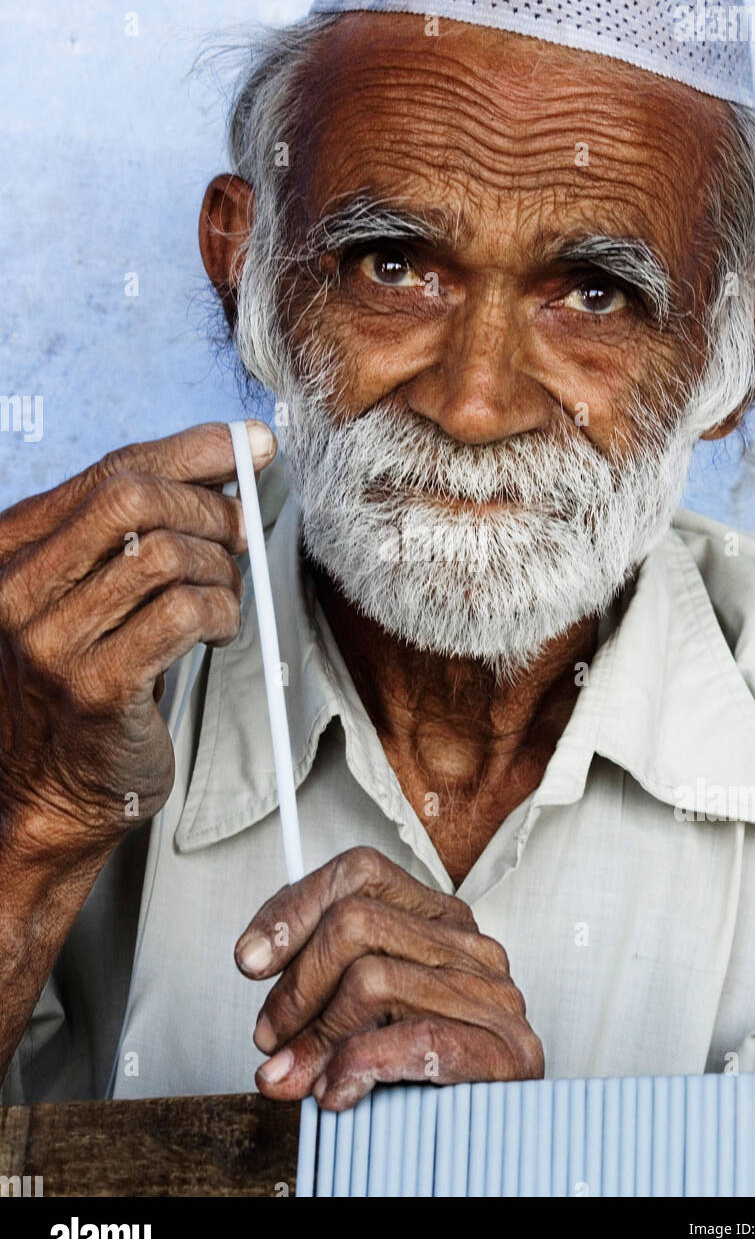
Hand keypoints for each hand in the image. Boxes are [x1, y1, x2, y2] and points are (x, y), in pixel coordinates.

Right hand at [0, 420, 275, 859]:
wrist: (46, 794)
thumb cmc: (83, 683)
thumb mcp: (91, 591)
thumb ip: (135, 527)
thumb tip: (230, 454)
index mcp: (11, 549)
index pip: (111, 471)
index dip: (191, 450)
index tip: (247, 444)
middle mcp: (17, 587)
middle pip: (135, 498)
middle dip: (208, 508)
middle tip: (239, 535)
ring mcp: (50, 639)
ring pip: (165, 554)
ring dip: (219, 568)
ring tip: (224, 593)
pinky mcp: (94, 687)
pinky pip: (184, 614)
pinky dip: (221, 611)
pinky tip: (220, 628)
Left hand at [235, 845, 543, 1109]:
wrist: (500, 1141)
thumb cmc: (422, 1072)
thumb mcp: (364, 1011)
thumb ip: (319, 991)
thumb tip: (262, 1003)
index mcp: (439, 918)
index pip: (360, 873)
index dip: (293, 911)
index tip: (251, 960)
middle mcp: (470, 944)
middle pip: (354, 922)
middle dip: (295, 986)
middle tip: (272, 1039)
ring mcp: (492, 995)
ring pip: (371, 979)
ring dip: (317, 1038)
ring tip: (302, 1076)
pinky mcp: (505, 1053)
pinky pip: (415, 1039)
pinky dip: (361, 1065)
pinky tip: (340, 1090)